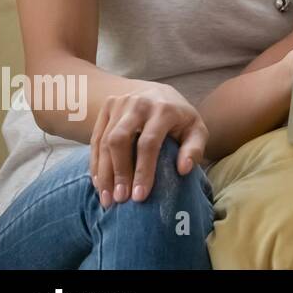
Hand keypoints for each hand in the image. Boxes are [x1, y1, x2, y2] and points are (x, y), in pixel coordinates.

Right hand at [88, 84, 207, 207]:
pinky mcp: (106, 108)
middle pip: (119, 140)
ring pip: (104, 141)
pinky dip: (96, 163)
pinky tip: (100, 183)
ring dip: (104, 173)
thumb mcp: (196, 130)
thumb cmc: (180, 119)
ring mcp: (120, 104)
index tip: (140, 196)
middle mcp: (139, 103)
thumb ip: (194, 149)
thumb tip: (184, 170)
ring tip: (107, 199)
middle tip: (120, 200)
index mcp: (164, 109)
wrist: (159, 93)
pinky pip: (96, 138)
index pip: (148, 143)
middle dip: (118, 173)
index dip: (143, 171)